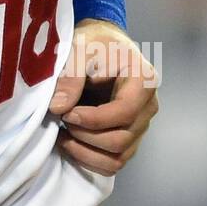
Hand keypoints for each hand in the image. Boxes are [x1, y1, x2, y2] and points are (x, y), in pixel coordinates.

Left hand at [48, 19, 158, 175]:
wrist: (103, 45)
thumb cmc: (95, 43)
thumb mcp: (80, 49)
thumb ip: (71, 76)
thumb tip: (58, 108)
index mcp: (144, 81)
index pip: (125, 111)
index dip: (94, 119)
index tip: (67, 114)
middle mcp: (148, 107)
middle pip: (121, 139)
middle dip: (86, 136)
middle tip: (62, 121)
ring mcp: (141, 125)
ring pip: (118, 157)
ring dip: (86, 152)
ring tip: (63, 136)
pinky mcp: (129, 138)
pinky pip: (114, 162)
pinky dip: (90, 160)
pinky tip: (70, 143)